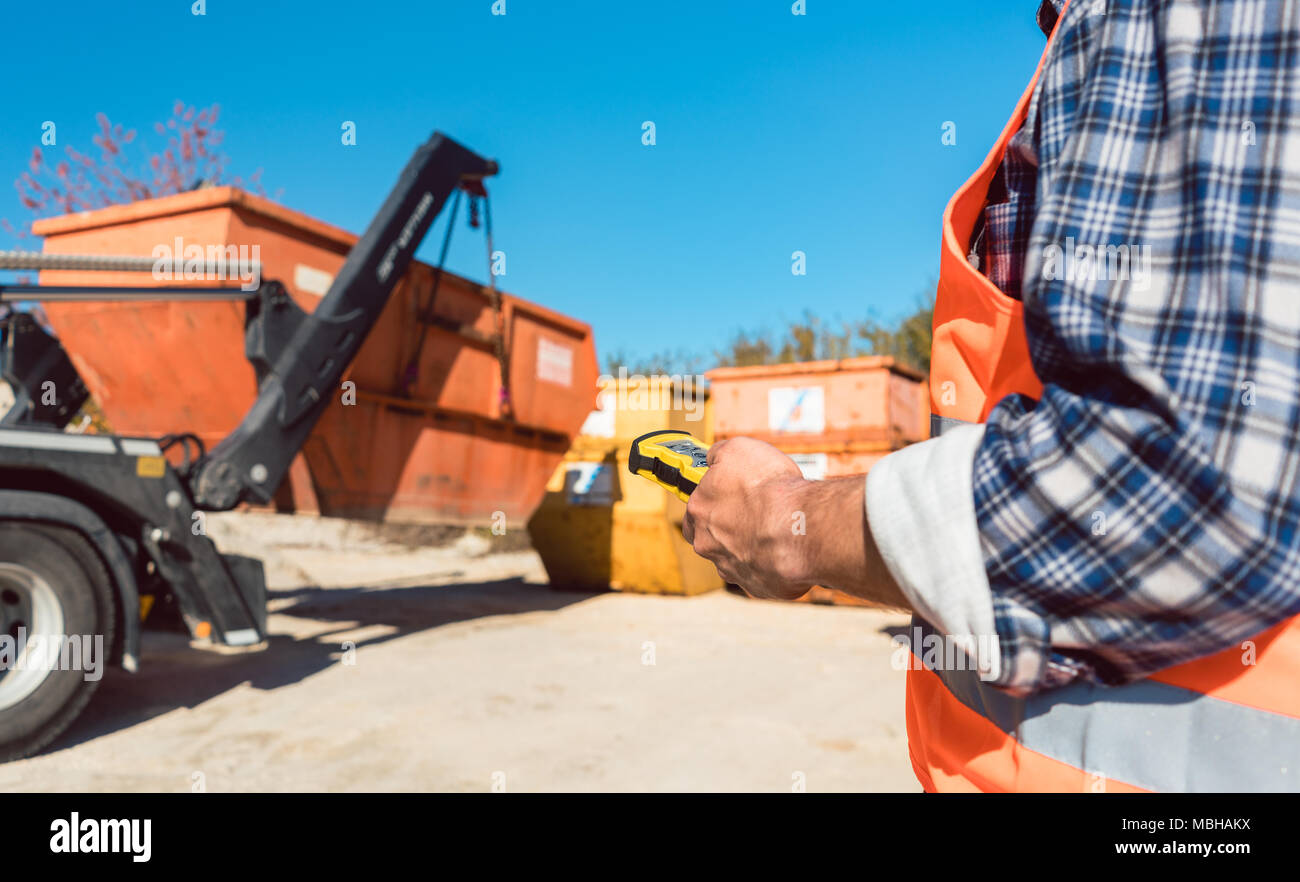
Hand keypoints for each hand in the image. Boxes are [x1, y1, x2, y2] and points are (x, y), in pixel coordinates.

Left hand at [681, 437, 812, 599]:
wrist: (799, 526)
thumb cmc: (768, 488)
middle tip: (757, 511)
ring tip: (779, 528)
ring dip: (754, 544)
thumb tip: (714, 457)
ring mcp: (733, 569)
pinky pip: (764, 573)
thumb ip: (719, 455)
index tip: (729, 492)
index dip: (714, 498)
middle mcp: (709, 544)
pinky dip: (775, 562)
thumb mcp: (738, 449)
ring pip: (739, 556)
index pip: (695, 507)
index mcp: (699, 511)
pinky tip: (789, 546)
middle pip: (713, 536)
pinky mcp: (758, 586)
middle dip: (732, 525)